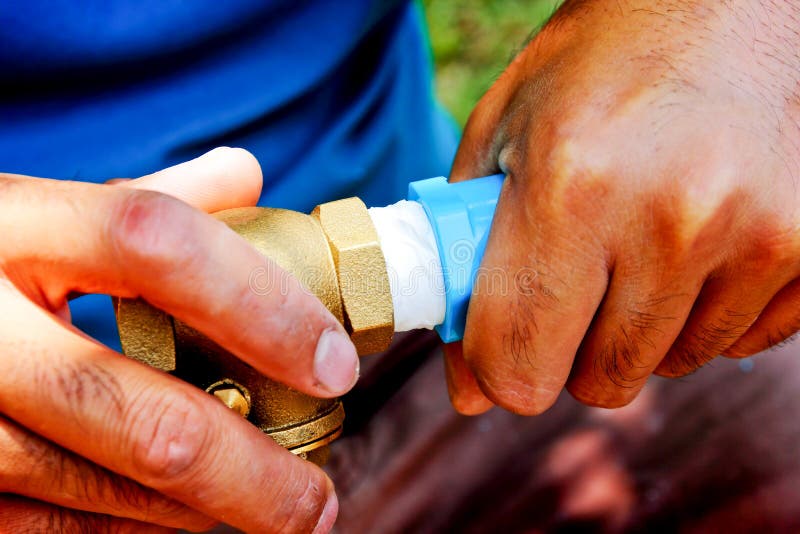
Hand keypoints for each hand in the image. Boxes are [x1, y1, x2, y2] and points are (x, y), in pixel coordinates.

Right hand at [0, 148, 357, 531]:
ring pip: (103, 489)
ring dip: (209, 513)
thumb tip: (249, 174)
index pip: (156, 241)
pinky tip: (191, 525)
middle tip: (321, 498)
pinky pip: (56, 531)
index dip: (262, 303)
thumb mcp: (40, 207)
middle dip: (253, 473)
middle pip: (142, 414)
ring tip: (280, 512)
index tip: (335, 364)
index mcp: (9, 224)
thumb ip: (147, 196)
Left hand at [446, 1, 799, 413]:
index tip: (505, 345)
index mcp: (570, 188)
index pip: (519, 363)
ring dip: (640, 328)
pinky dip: (705, 313)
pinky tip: (696, 243)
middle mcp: (671, 218)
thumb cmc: (594, 64)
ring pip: (670, 365)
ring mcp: (757, 233)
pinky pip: (740, 341)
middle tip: (574, 279)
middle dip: (572, 348)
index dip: (499, 369)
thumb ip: (467, 266)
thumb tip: (471, 393)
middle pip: (599, 381)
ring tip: (637, 241)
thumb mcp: (502, 137)